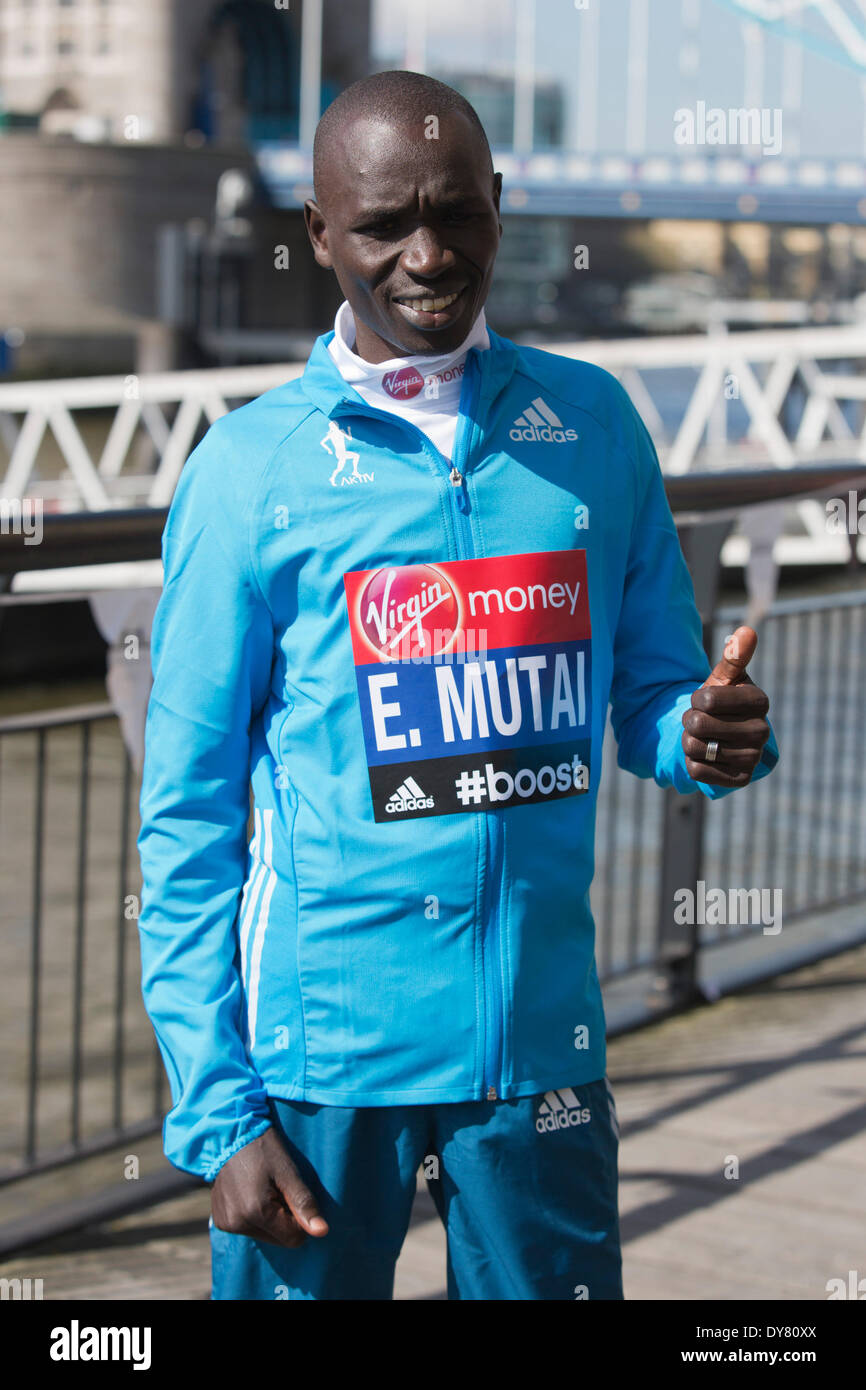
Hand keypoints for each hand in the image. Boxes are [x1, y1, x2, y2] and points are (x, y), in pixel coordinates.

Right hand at [211, 1125, 328, 1247]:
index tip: (292, 1194)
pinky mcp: (220, 1221)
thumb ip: (304, 1204)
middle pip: (278, 1240)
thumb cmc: (263, 1149)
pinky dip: (254, 1216)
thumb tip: (322, 1232)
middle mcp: (238, 1224)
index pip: (293, 1238)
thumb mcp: (288, 1173)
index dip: (299, 1219)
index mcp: (256, 1212)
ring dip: (269, 1219)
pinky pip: (247, 1229)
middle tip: (278, 1190)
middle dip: (284, 1219)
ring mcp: (226, 1224)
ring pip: (263, 1236)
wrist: (230, 1135)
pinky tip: (250, 1194)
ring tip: (263, 1189)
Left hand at [681, 624, 770, 787]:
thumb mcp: (723, 678)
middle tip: (702, 721)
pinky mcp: (740, 780)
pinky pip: (696, 771)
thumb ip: (733, 656)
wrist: (720, 737)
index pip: (706, 699)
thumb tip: (746, 632)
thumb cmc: (720, 702)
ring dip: (689, 742)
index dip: (696, 699)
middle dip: (690, 721)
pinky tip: (706, 756)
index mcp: (760, 700)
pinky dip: (691, 762)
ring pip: (694, 748)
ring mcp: (752, 757)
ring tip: (704, 738)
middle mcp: (762, 731)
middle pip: (697, 725)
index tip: (706, 701)